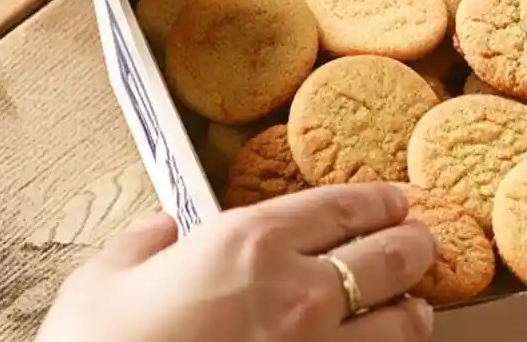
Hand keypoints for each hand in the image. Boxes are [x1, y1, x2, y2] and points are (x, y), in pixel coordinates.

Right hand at [36, 183, 436, 341]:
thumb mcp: (103, 280)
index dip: (379, 200)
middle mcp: (299, 292)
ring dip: (414, 310)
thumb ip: (142, 245)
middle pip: (391, 257)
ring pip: (403, 325)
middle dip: (416, 245)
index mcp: (250, 243)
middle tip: (422, 243)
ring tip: (417, 306)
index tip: (394, 201)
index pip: (343, 206)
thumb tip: (159, 229)